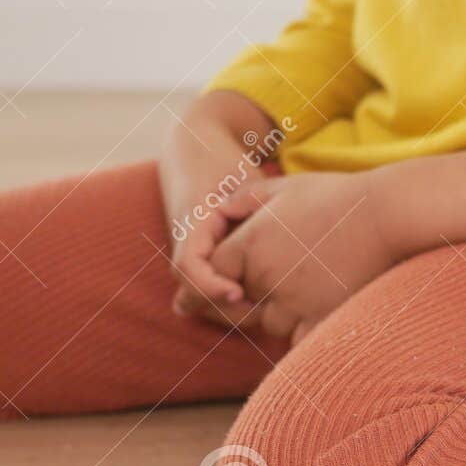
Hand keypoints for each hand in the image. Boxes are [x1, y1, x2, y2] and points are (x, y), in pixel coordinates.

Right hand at [159, 90, 279, 308]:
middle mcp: (184, 246)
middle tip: (267, 313)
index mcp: (192, 224)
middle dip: (226, 310)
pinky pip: (205, 295)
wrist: (195, 151)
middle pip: (192, 296)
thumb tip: (281, 235)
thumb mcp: (243, 180)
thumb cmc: (224, 163)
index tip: (239, 292)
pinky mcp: (200, 265)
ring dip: (228, 313)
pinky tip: (259, 308)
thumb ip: (257, 206)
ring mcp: (189, 258)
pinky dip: (227, 306)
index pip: (187, 266)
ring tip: (268, 314)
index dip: (210, 287)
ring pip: (196, 302)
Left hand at [176, 171, 399, 343]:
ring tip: (313, 286)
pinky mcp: (320, 317)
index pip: (218, 271)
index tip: (258, 262)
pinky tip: (324, 307)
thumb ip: (245, 198)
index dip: (233, 270)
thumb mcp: (285, 187)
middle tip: (291, 272)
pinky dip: (307, 330)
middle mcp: (265, 276)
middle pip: (244, 300)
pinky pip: (299, 339)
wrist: (385, 214)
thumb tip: (221, 209)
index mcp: (250, 244)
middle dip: (260, 292)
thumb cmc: (337, 196)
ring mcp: (292, 300)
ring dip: (285, 314)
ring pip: (271, 324)